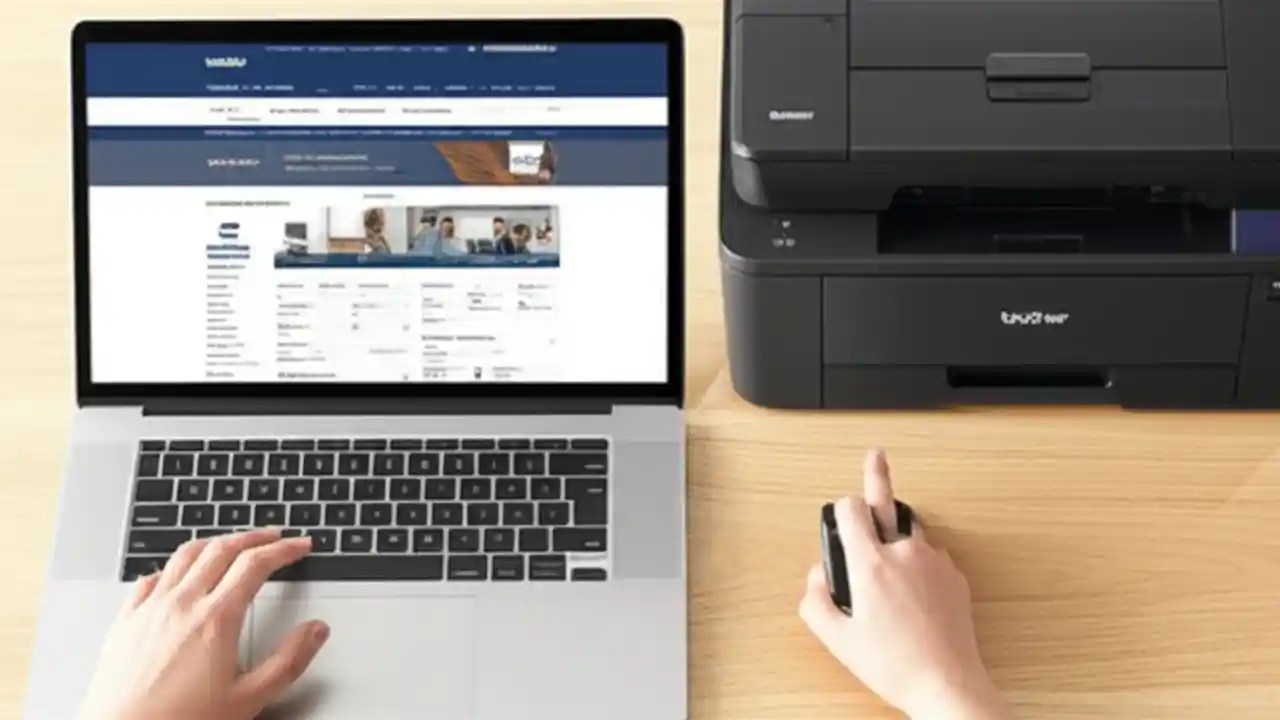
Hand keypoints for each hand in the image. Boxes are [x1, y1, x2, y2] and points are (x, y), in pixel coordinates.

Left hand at [79, 529, 328, 719]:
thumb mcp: (249, 699)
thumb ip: (289, 661)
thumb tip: (316, 630)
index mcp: (215, 619)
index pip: (256, 564)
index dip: (284, 550)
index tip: (300, 546)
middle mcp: (182, 604)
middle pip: (222, 549)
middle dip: (254, 537)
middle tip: (274, 537)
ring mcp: (149, 609)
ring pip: (185, 555)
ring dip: (215, 542)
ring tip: (232, 543)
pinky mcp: (125, 622)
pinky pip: (150, 578)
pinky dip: (173, 567)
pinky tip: (178, 575)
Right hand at [799, 450, 1013, 719]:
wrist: (947, 684)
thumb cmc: (894, 664)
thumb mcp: (837, 639)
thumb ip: (815, 599)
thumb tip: (817, 574)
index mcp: (871, 564)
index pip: (850, 510)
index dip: (841, 508)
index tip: (840, 513)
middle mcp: (904, 553)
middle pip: (887, 502)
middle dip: (877, 475)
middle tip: (876, 455)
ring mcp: (933, 562)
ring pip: (910, 535)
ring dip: (898, 542)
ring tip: (892, 572)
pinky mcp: (954, 576)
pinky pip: (930, 559)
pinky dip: (919, 568)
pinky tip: (914, 599)